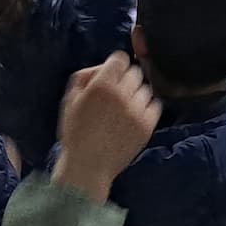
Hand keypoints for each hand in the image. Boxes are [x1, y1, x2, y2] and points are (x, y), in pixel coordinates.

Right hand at [54, 52, 160, 202]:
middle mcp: (122, 94)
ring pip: (145, 88)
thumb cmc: (76, 132)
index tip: (112, 76)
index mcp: (102, 85)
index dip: (115, 66)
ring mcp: (137, 110)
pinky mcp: (148, 126)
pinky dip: (147, 108)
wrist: (88, 167)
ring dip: (136, 94)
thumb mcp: (70, 98)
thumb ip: (86, 75)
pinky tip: (134, 117)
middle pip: (135, 72)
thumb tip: (105, 66)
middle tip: (117, 94)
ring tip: (124, 109)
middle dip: (125, 80)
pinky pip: (155, 105)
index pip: (120, 58)